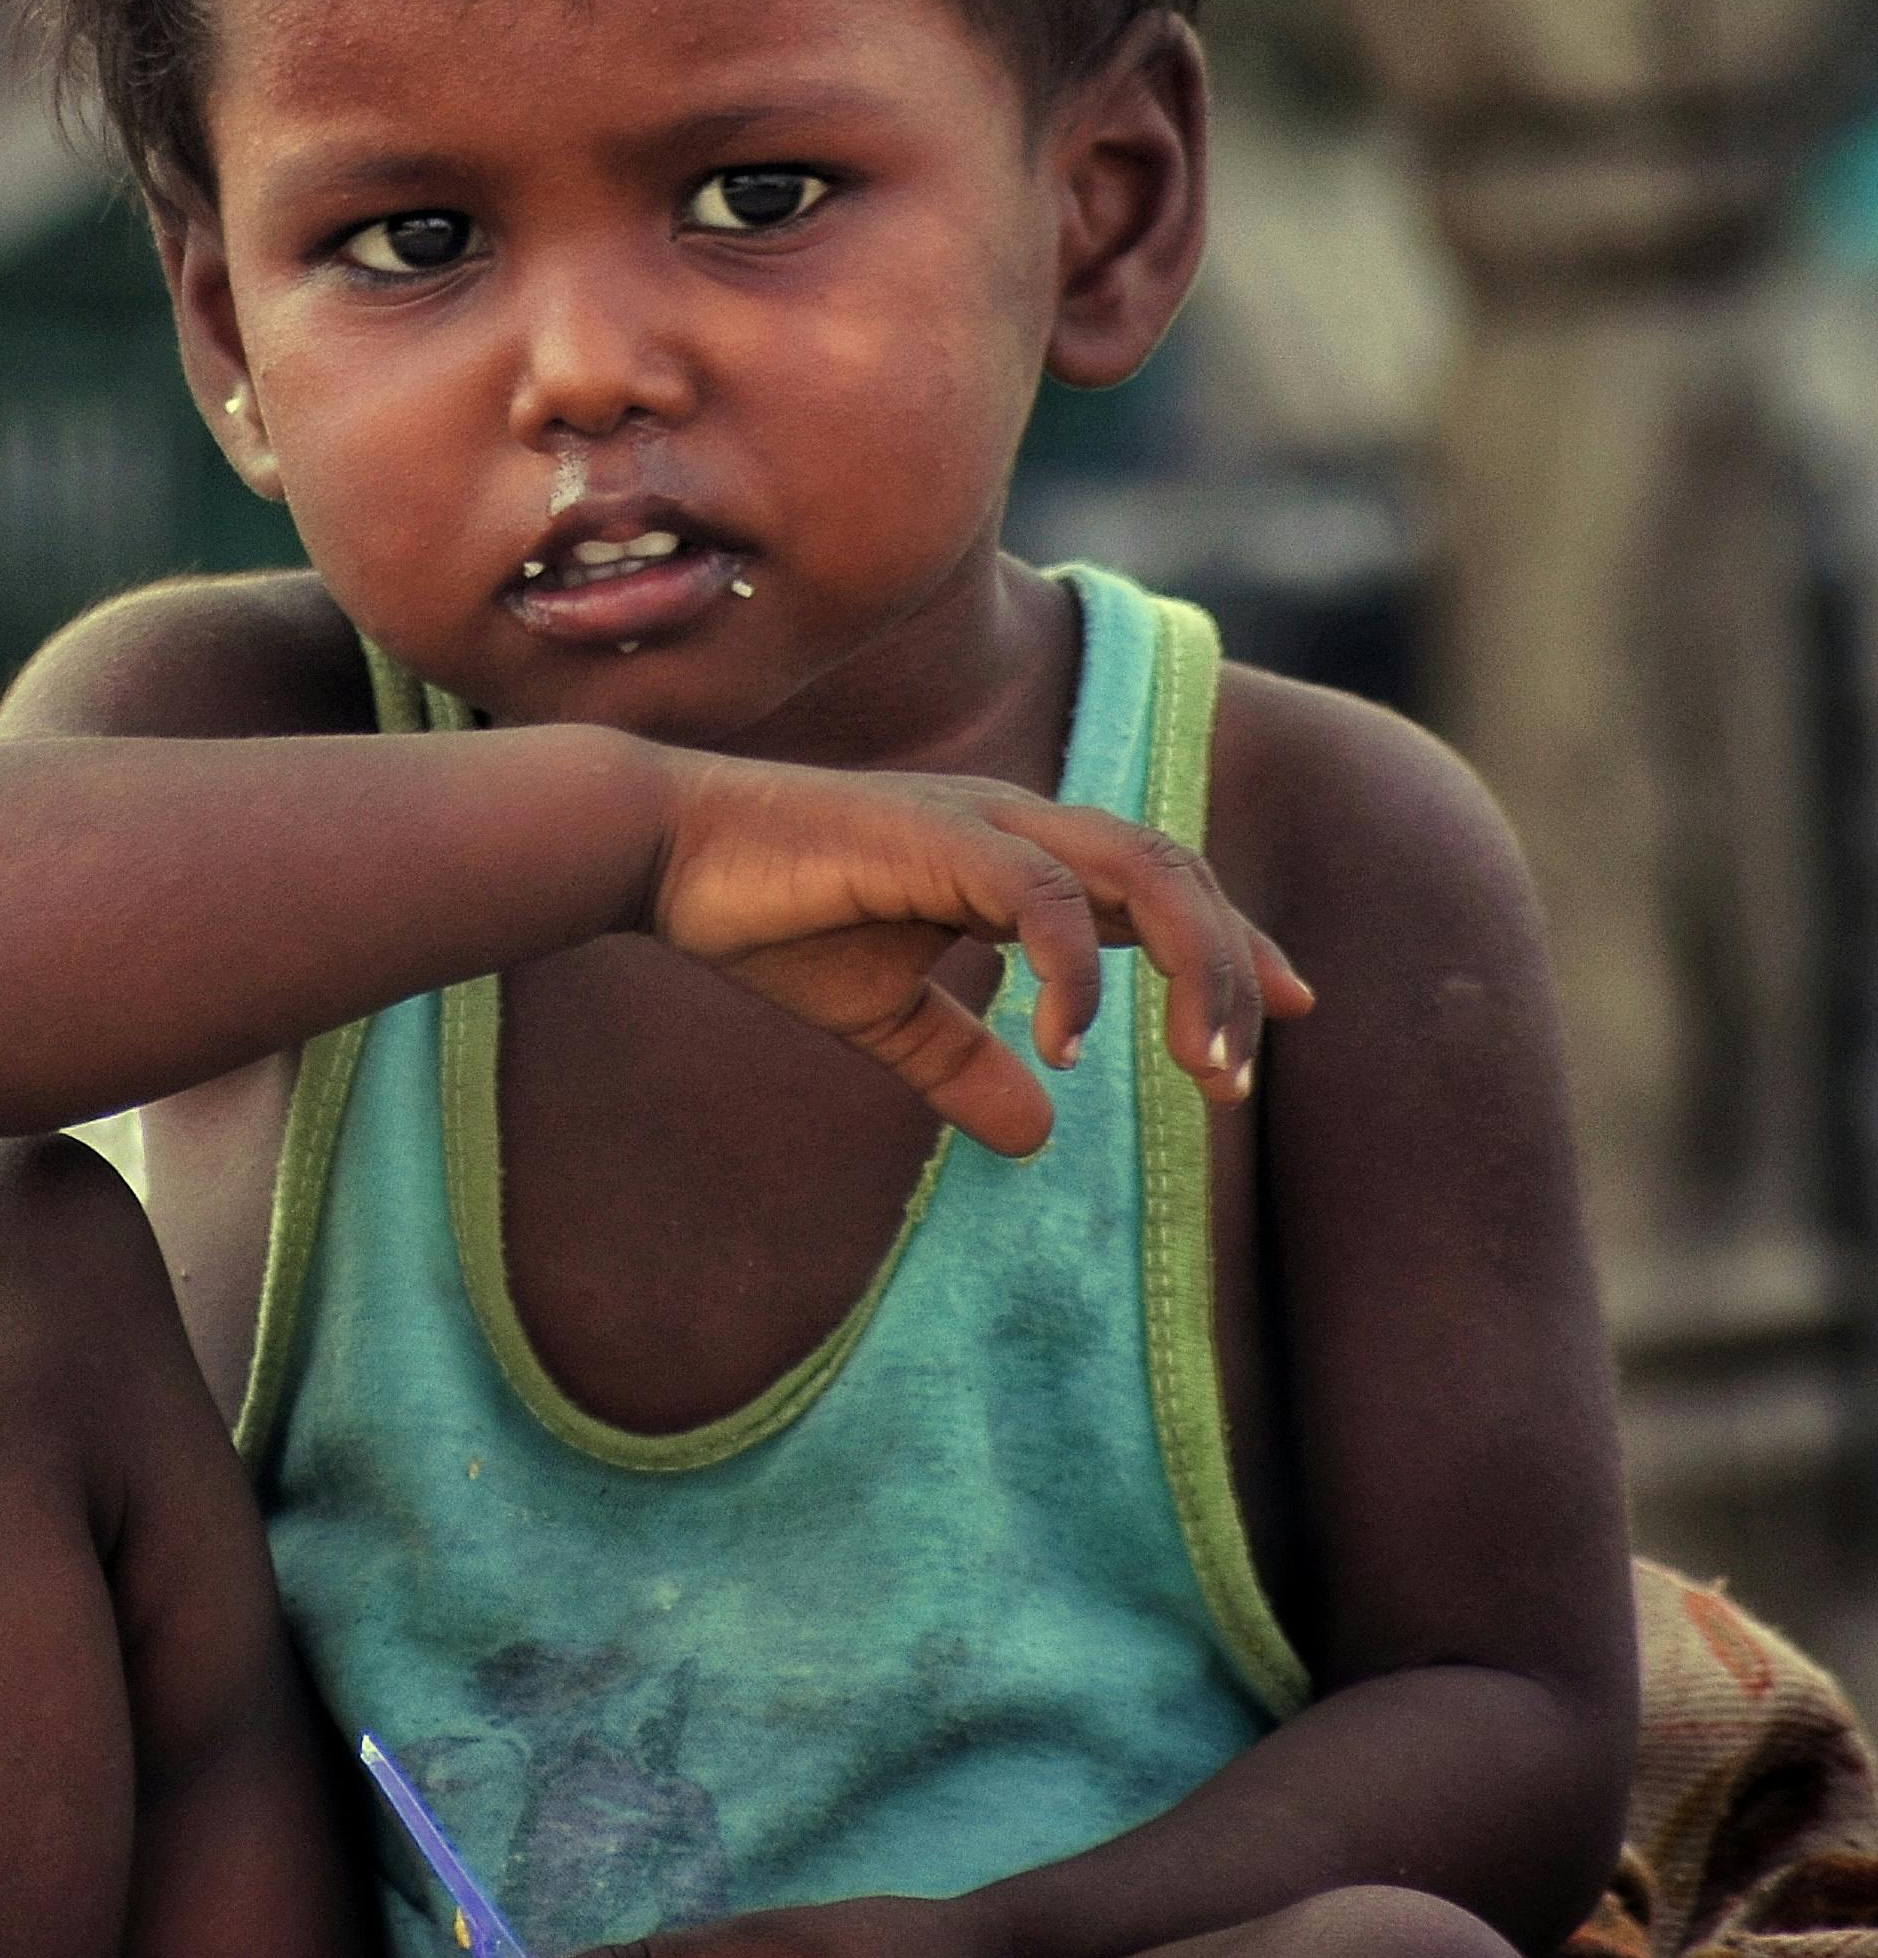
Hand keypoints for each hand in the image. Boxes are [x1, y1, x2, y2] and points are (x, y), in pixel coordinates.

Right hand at [645, 761, 1308, 1159]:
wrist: (666, 853)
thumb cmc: (768, 917)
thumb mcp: (883, 1013)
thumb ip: (961, 1064)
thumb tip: (1037, 1138)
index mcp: (1014, 854)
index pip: (1159, 889)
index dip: (1234, 946)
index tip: (1292, 1010)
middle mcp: (1018, 821)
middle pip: (1178, 874)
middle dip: (1233, 972)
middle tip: (1240, 1079)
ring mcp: (982, 819)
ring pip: (1142, 871)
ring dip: (1193, 968)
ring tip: (1201, 1068)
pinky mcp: (936, 833)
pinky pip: (1045, 895)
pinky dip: (1077, 969)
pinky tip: (1066, 1046)